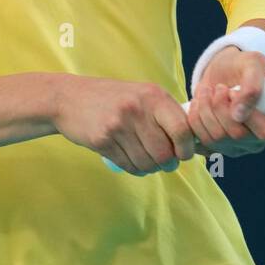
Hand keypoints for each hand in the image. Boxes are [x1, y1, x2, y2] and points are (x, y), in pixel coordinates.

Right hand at [51, 75, 195, 175]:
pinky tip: (133, 161)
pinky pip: (128, 165)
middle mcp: (137, 109)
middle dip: (168, 164)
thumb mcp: (142, 95)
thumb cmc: (114, 99)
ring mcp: (118, 125)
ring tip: (148, 161)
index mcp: (153, 96)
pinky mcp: (102, 140)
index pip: (182, 129)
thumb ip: (166, 114)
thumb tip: (195, 144)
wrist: (69, 98)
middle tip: (166, 163)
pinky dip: (135, 169)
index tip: (183, 154)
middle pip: (164, 153)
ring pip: (146, 163)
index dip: (187, 148)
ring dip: (151, 168)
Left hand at [187, 47, 264, 158]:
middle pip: (238, 135)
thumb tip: (239, 115)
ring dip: (205, 110)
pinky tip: (199, 105)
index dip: (248, 113)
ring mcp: (247, 146)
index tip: (234, 90)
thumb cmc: (245, 65)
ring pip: (218, 138)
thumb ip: (252, 86)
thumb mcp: (253, 63)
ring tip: (206, 91)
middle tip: (218, 87)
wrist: (226, 71)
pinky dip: (195, 120)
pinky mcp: (225, 149)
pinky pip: (203, 142)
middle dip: (220, 107)